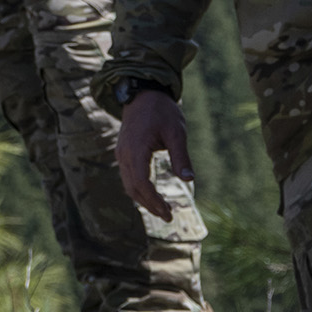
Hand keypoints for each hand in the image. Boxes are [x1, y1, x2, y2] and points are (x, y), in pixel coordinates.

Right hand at [115, 88, 191, 219]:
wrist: (142, 94)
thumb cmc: (162, 112)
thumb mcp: (177, 133)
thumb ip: (181, 157)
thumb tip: (189, 180)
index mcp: (136, 150)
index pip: (141, 183)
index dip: (153, 200)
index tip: (169, 212)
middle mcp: (124, 154)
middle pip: (132, 188)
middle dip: (149, 204)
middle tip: (169, 216)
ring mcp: (122, 153)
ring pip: (128, 184)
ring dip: (143, 199)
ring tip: (162, 210)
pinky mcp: (124, 152)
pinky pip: (128, 176)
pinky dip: (139, 189)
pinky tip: (152, 194)